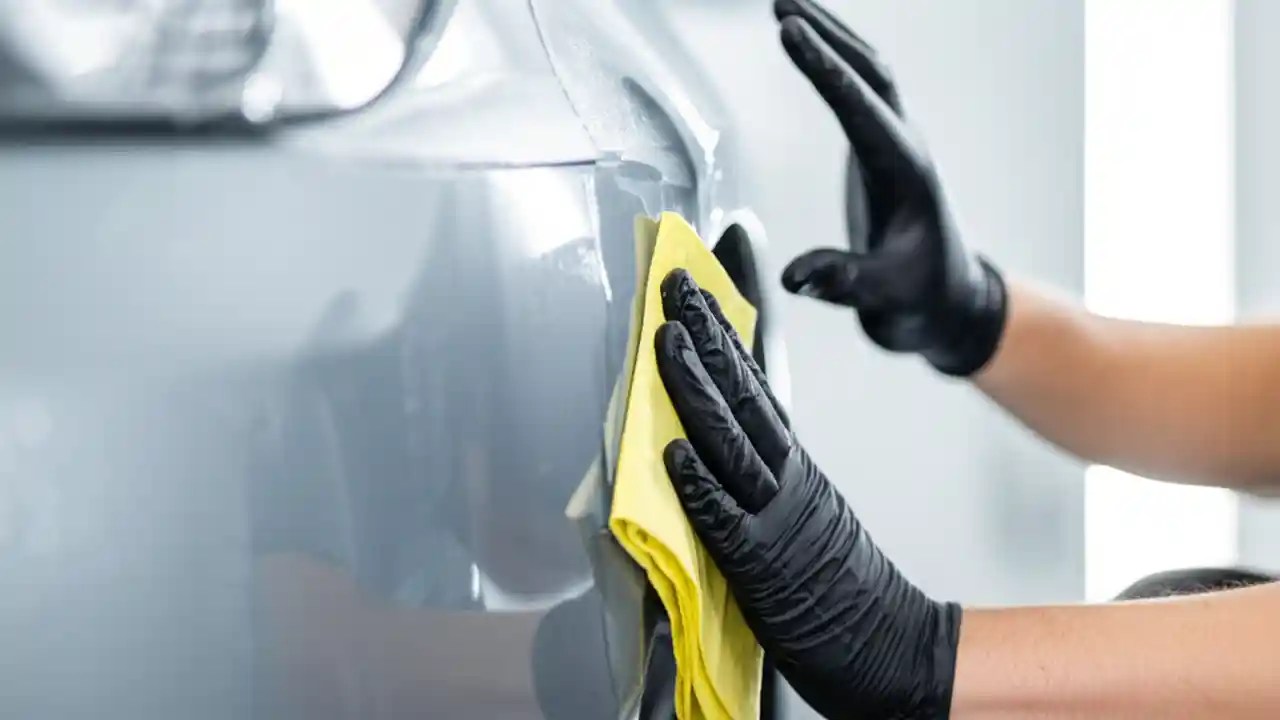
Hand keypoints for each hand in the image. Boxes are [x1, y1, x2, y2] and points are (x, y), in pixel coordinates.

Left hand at [655, 268, 960, 718]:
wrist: (891, 645)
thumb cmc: (839, 586)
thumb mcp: (802, 512)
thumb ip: (761, 476)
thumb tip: (711, 442)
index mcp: (792, 467)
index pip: (751, 388)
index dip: (719, 338)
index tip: (696, 296)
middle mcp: (785, 479)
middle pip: (741, 396)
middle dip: (702, 337)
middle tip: (675, 287)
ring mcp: (774, 518)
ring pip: (729, 441)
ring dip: (694, 390)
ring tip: (667, 343)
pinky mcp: (761, 564)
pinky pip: (723, 518)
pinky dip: (697, 483)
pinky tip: (672, 453)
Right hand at [773, 0, 1006, 376]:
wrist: (946, 304)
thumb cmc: (918, 301)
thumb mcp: (883, 300)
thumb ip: (843, 283)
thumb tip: (796, 275)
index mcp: (905, 174)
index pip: (859, 108)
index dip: (823, 69)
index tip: (788, 32)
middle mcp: (905, 148)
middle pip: (870, 72)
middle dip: (826, 35)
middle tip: (780, 6)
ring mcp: (896, 144)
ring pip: (869, 73)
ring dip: (832, 36)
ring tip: (784, 7)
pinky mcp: (882, 150)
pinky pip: (861, 89)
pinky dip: (834, 59)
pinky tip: (809, 45)